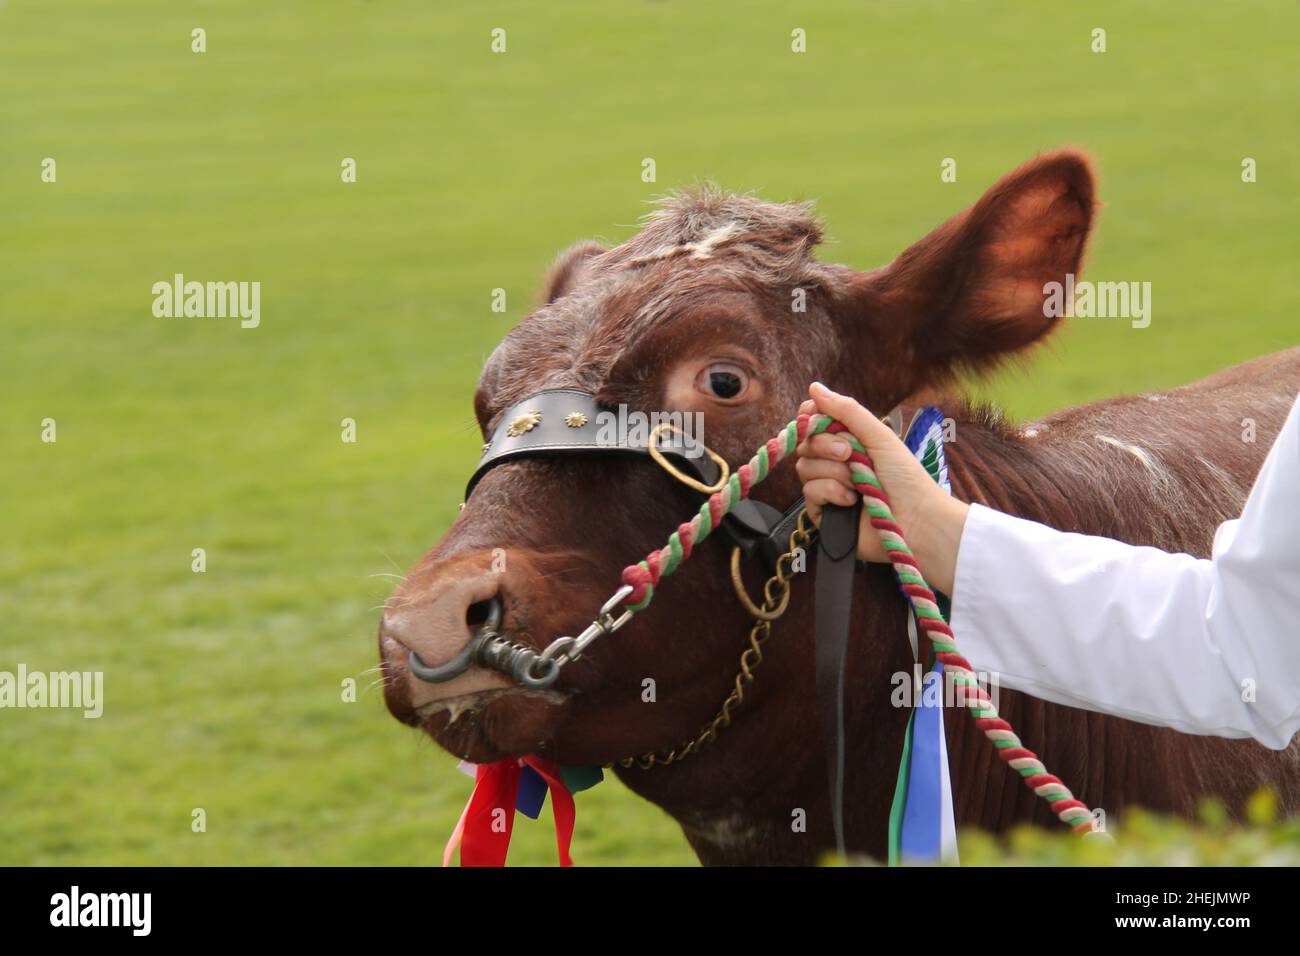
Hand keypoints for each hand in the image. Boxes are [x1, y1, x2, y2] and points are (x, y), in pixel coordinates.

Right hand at [795, 382, 968, 593]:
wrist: (916, 519)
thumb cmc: (905, 477)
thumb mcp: (879, 436)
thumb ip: (847, 411)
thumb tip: (814, 387)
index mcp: (848, 442)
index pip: (814, 423)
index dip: (810, 417)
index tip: (814, 414)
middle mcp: (834, 464)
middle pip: (805, 444)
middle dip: (825, 445)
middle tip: (849, 453)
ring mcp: (828, 489)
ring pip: (805, 468)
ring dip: (833, 472)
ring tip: (858, 482)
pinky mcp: (823, 514)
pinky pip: (809, 493)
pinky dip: (831, 493)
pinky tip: (852, 501)